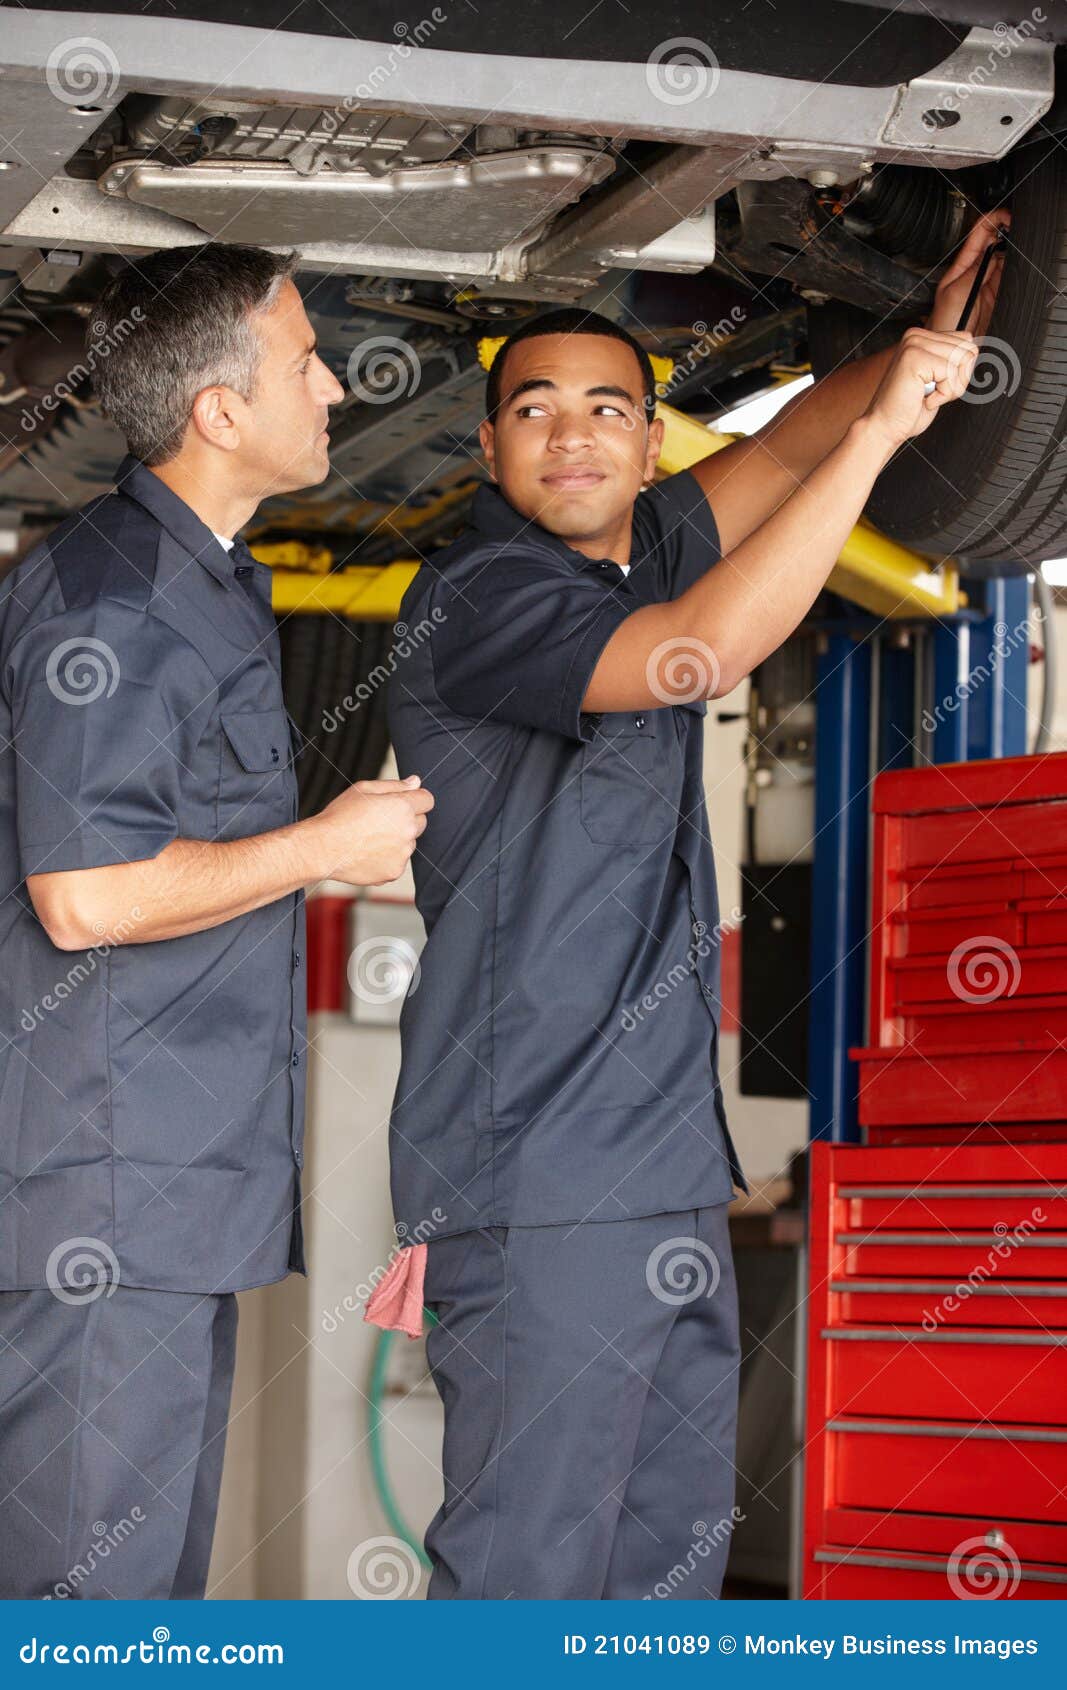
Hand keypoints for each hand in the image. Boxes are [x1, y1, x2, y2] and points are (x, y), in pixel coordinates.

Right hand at [313, 775, 434, 885]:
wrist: (323, 848)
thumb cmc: (339, 817)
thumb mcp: (364, 789)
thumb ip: (395, 785)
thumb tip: (415, 782)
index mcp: (402, 807)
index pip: (427, 800)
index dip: (415, 799)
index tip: (402, 802)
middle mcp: (407, 831)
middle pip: (420, 822)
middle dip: (407, 819)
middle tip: (380, 820)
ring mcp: (402, 853)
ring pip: (409, 843)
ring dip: (397, 840)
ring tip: (369, 838)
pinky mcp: (394, 871)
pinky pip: (398, 861)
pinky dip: (388, 858)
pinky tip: (368, 852)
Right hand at [863, 325, 978, 449]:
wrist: (884, 428)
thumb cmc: (908, 409)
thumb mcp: (937, 378)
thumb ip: (953, 359)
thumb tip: (976, 347)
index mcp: (922, 336)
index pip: (967, 341)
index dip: (961, 370)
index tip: (938, 384)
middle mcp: (916, 335)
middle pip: (969, 349)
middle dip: (958, 379)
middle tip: (933, 392)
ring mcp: (914, 344)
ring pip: (963, 361)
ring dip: (951, 388)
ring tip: (928, 395)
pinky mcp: (915, 358)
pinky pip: (951, 374)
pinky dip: (943, 395)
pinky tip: (923, 398)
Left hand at [927, 209, 1009, 337]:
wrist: (948, 349)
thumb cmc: (943, 323)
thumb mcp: (955, 293)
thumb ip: (974, 272)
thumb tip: (992, 253)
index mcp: (962, 265)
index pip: (979, 233)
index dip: (993, 220)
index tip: (1006, 217)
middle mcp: (976, 272)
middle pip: (997, 244)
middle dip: (1006, 236)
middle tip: (1014, 237)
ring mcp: (988, 284)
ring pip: (1006, 260)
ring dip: (1013, 255)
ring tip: (1015, 256)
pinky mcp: (998, 297)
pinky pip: (1011, 279)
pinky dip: (1016, 273)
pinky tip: (1016, 273)